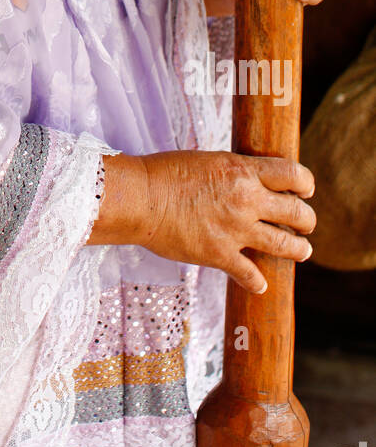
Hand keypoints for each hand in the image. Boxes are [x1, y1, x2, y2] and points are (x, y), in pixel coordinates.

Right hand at [91, 150, 316, 293]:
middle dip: (306, 219)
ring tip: (301, 251)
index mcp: (243, 171)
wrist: (140, 198)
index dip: (305, 183)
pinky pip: (251, 274)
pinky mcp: (220, 254)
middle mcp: (247, 199)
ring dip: (298, 249)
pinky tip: (259, 285)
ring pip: (285, 244)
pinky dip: (257, 282)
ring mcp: (236, 229)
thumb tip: (247, 181)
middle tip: (304, 224)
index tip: (304, 190)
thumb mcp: (209, 161)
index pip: (293, 174)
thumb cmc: (166, 173)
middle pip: (297, 212)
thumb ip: (234, 172)